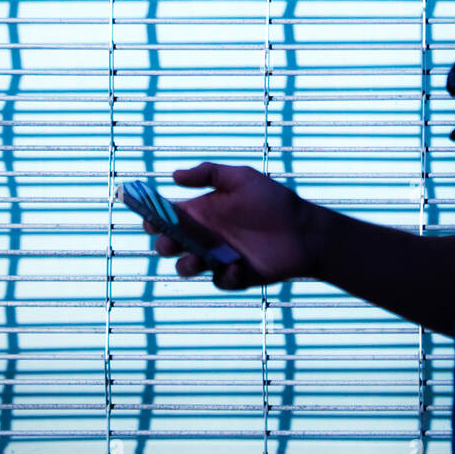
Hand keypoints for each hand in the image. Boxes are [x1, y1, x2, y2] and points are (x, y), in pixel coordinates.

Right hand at [143, 162, 323, 290]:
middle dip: (164, 244)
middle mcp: (205, 235)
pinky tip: (238, 266)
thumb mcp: (242, 178)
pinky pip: (219, 281)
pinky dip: (225, 276)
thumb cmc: (273, 201)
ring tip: (198, 259)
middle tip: (171, 241)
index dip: (153, 217)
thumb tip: (173, 175)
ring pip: (187, 266)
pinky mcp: (235, 276)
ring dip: (186, 265)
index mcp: (202, 211)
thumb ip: (208, 173)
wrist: (305, 230)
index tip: (149, 216)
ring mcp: (218, 257)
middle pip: (169, 244)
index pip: (167, 216)